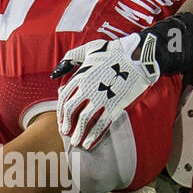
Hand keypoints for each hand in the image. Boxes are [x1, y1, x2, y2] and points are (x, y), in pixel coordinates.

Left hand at [54, 32, 159, 149]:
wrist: (137, 57)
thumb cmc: (113, 51)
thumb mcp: (89, 49)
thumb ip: (70, 58)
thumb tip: (55, 74)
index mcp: (80, 76)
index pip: (64, 98)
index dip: (60, 112)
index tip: (61, 120)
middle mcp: (87, 88)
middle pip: (70, 110)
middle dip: (66, 124)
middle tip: (65, 133)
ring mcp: (101, 98)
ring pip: (83, 120)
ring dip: (78, 133)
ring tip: (75, 143)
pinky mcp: (114, 105)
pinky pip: (101, 124)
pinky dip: (93, 136)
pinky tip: (88, 144)